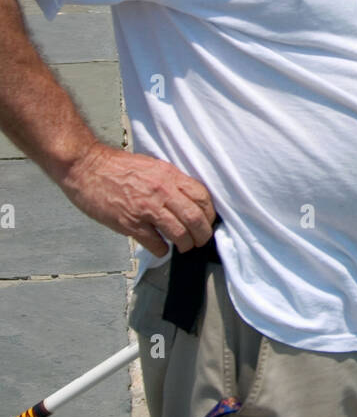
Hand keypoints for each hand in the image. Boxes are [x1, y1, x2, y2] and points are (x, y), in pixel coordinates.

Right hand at [60, 142, 215, 255]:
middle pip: (195, 218)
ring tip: (183, 247)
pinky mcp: (130, 223)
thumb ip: (170, 181)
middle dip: (202, 234)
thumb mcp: (151, 166)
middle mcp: (161, 191)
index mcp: (169, 175)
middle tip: (199, 240)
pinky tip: (160, 248)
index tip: (206, 221)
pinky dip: (162, 250)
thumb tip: (186, 200)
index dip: (209, 213)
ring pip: (180, 233)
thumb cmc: (116, 167)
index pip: (202, 197)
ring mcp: (146, 208)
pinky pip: (155, 243)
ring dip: (185, 244)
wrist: (86, 166)